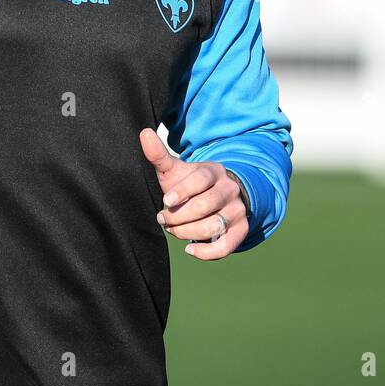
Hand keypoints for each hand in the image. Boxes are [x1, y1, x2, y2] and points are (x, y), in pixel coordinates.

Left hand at [139, 127, 248, 259]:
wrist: (219, 197)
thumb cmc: (190, 184)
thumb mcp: (175, 170)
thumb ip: (159, 155)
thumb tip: (144, 133)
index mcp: (214, 172)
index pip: (201, 180)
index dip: (183, 191)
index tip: (166, 202)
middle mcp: (229, 190)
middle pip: (205, 206)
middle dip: (179, 216)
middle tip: (163, 219)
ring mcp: (237, 211)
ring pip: (213, 226)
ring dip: (187, 232)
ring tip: (174, 230)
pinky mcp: (240, 231)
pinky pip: (226, 246)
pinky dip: (206, 252)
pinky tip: (189, 249)